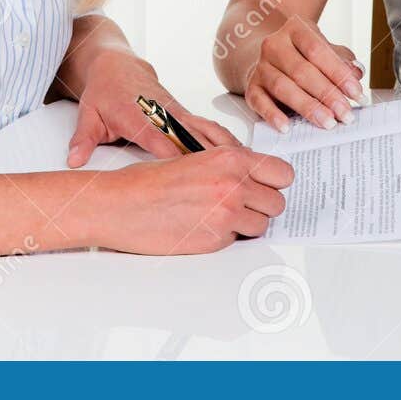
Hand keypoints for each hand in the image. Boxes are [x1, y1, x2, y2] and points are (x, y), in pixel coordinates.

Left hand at [67, 51, 240, 166]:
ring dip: (230, 151)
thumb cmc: (103, 92)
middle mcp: (165, 115)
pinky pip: (211, 130)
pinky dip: (229, 144)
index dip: (179, 162)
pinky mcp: (186, 114)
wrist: (117, 66)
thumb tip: (74, 160)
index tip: (194, 181)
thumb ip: (82, 140)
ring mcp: (179, 113)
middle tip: (237, 183)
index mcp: (142, 118)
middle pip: (194, 140)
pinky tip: (246, 160)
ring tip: (252, 173)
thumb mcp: (88, 116)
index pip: (164, 144)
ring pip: (209, 132)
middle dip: (213, 161)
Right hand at [95, 147, 294, 253]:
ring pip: (262, 225)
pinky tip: (201, 226)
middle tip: (241, 204)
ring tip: (219, 216)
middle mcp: (233, 186)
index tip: (265, 185)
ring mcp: (225, 216)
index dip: (273, 181)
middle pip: (278, 202)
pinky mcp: (214, 241)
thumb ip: (226, 166)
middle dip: (262, 204)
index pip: (282, 173)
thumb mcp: (194, 158)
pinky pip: (236, 240)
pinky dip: (224, 236)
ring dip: (246, 223)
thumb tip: (250, 176)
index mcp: (229, 159)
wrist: (118, 205)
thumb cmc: (146, 181)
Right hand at [241, 14, 363, 132]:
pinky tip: (287, 126)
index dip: (338, 73)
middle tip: (344, 113)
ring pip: (283, 87)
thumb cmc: (304, 57)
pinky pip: (259, 102)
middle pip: (301, 71)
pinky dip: (272, 115)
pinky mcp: (251, 87)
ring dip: (307, 107)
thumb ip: (342, 60)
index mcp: (295, 29)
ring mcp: (261, 66)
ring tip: (327, 122)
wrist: (272, 59)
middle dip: (327, 94)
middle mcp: (274, 45)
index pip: (317, 50)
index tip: (356, 93)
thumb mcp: (326, 50)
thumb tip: (356, 72)